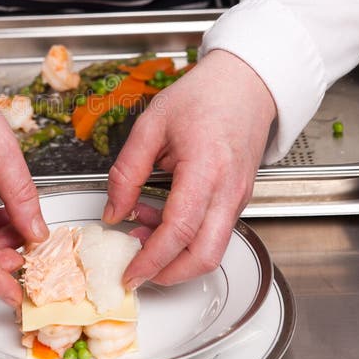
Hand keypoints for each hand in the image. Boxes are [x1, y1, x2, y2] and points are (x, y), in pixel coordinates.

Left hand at [103, 49, 275, 286]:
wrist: (245, 83)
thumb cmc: (203, 96)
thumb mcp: (151, 125)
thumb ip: (127, 172)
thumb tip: (113, 211)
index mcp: (206, 168)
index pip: (180, 230)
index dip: (152, 259)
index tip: (129, 272)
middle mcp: (228, 190)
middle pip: (204, 256)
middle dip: (168, 274)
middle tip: (137, 268)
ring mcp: (238, 198)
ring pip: (212, 250)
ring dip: (176, 255)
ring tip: (144, 229)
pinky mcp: (239, 200)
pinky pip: (215, 233)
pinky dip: (188, 238)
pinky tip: (163, 217)